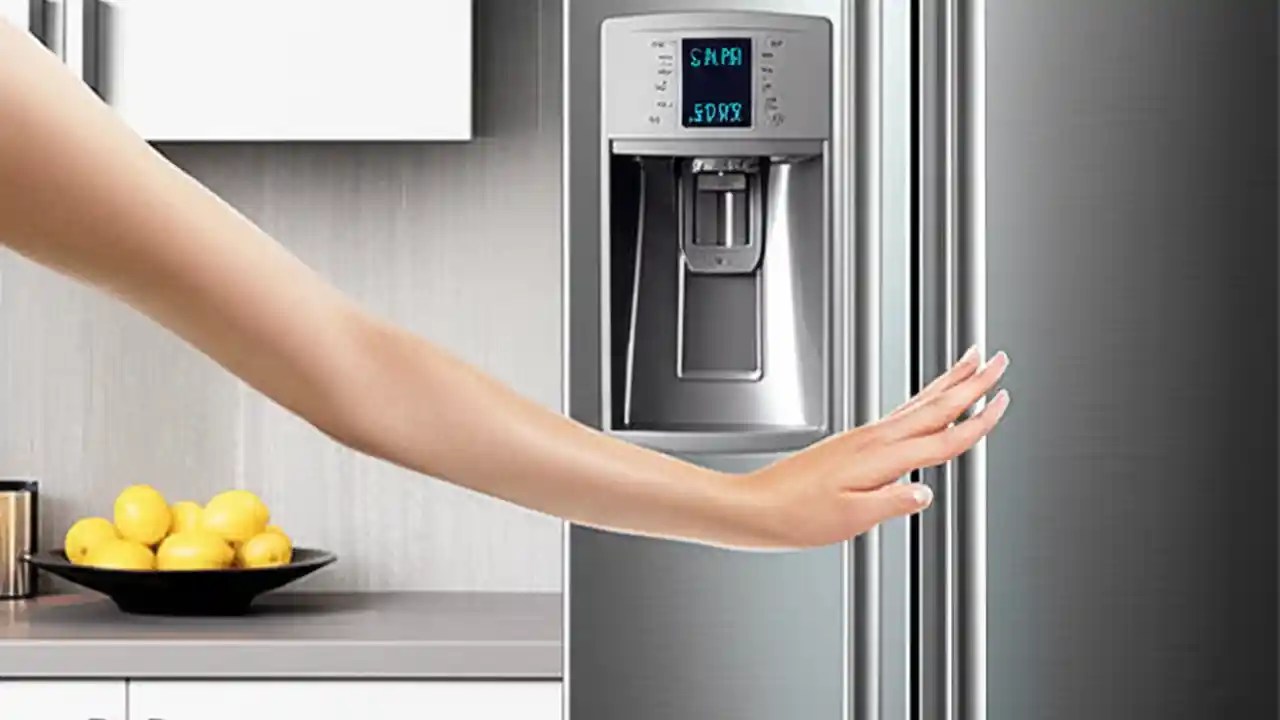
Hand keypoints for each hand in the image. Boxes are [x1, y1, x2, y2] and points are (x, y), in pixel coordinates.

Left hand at [735, 347, 1009, 548]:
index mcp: (879, 456)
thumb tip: (925, 493)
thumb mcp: (850, 518)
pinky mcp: (854, 442)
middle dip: (970, 382)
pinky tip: (928, 402)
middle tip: (998, 359)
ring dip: (948, 382)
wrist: (757, 505)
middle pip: (935, 406)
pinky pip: (901, 413)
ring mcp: (864, 437)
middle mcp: (874, 439)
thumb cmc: (797, 514)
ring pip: (918, 404)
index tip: (1002, 400)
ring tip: (971, 364)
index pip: (942, 437)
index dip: (976, 421)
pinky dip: (924, 400)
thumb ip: (891, 503)